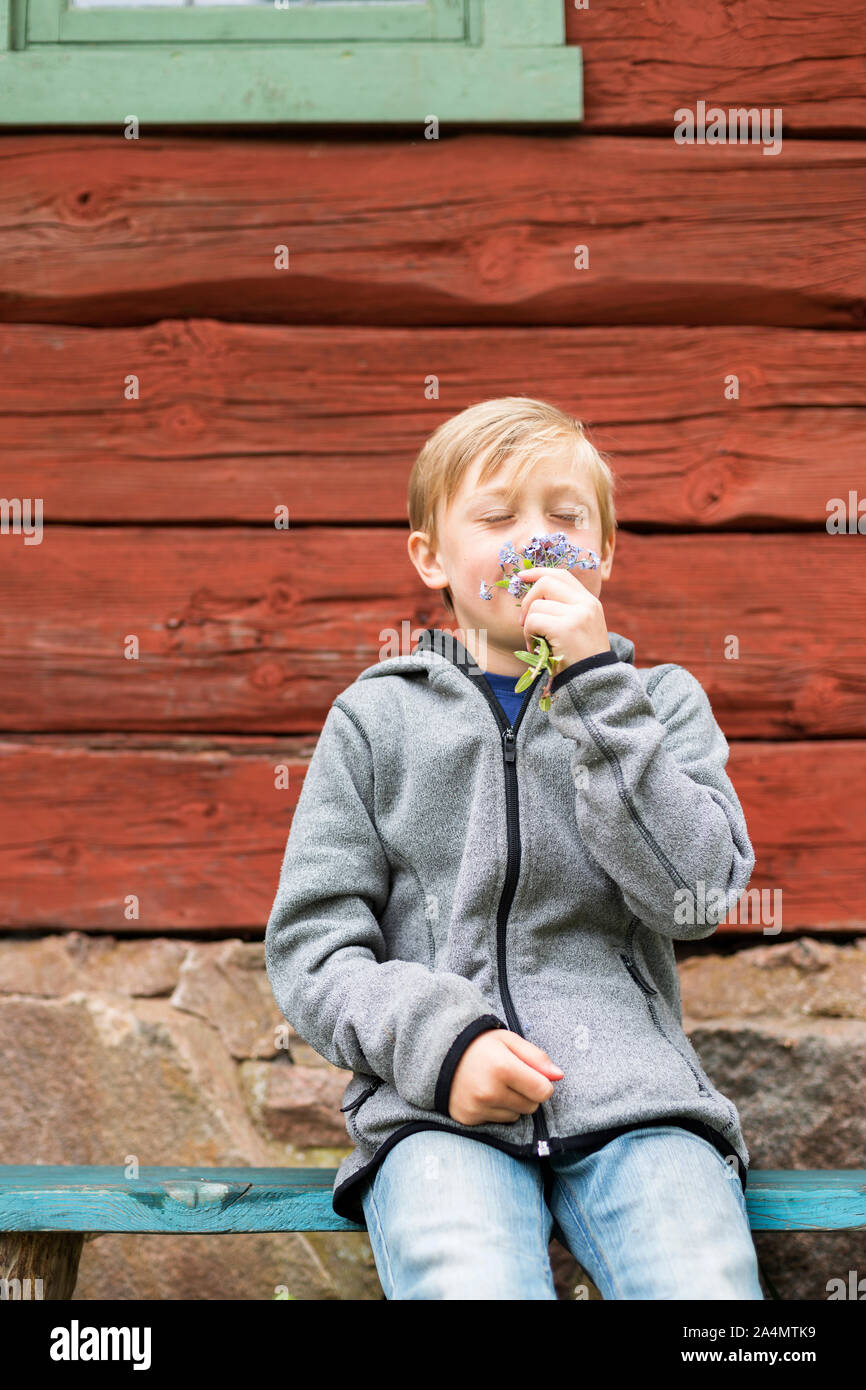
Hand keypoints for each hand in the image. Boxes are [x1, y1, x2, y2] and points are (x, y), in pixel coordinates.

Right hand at [448, 1029, 563, 1125]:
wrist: (440, 1053)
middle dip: (526, 1093)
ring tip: (494, 1084)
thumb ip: (536, 1057)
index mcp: (503, 1068)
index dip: (542, 1082)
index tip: (531, 1074)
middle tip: (509, 1077)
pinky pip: (498, 1123)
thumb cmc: (480, 1045)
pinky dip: (495, 1111)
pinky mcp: (469, 1119)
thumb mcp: (509, 1040)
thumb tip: (559, 1076)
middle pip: (532, 1106)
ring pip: (516, 1116)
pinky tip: (483, 1094)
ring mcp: (478, 1107)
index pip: (543, 1091)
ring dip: (511, 1103)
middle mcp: (490, 1091)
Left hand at [517, 565, 609, 669]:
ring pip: (536, 606)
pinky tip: (536, 648)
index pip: (561, 574)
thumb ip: (564, 609)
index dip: (538, 572)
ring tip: (537, 642)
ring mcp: (577, 614)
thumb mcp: (580, 628)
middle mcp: (586, 603)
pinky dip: (528, 635)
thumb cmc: (581, 659)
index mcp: (590, 601)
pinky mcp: (566, 628)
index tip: (521, 577)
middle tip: (524, 622)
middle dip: (528, 600)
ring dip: (528, 626)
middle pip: (546, 582)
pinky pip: (533, 621)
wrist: (596, 682)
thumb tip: (532, 597)